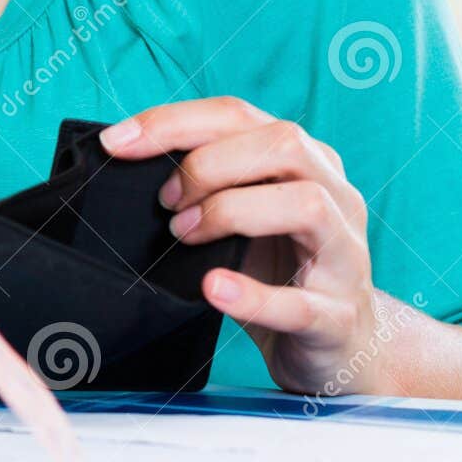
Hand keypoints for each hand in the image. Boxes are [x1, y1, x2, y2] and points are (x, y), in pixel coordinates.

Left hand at [99, 97, 394, 397]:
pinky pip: (303, 304)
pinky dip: (253, 295)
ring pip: (307, 204)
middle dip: (208, 164)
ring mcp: (345, 256)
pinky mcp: (340, 318)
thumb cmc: (278, 271)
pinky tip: (212, 288)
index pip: (240, 115)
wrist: (338, 346)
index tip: (116, 142)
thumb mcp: (245, 218)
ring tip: (184, 234)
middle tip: (165, 202)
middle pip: (282, 144)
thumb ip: (207, 185)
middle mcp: (336, 197)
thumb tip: (128, 159)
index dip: (173, 122)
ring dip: (231, 211)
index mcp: (308, 161)